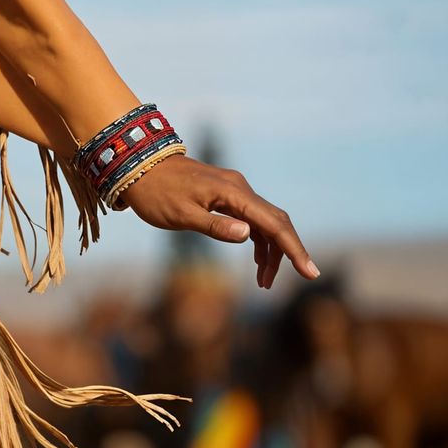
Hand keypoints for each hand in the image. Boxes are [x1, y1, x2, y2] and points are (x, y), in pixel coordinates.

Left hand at [119, 154, 319, 288]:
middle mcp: (239, 188)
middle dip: (288, 252)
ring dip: (271, 250)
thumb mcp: (181, 215)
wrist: (137, 166)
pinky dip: (258, 240)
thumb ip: (215, 226)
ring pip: (265, 222)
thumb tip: (249, 236)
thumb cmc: (155, 193)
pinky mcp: (225, 194)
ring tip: (264, 281)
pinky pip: (251, 218)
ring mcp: (233, 190)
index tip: (310, 273)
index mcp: (233, 193)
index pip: (274, 224)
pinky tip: (257, 261)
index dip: (295, 249)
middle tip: (296, 279)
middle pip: (276, 222)